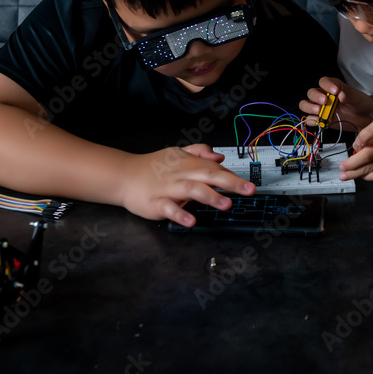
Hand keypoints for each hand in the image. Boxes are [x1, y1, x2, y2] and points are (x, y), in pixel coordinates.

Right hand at [122, 143, 254, 226]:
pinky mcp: (156, 203)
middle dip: (230, 183)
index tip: (248, 185)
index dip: (231, 176)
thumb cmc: (153, 167)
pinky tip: (191, 220)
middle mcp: (181, 174)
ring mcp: (169, 189)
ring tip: (226, 204)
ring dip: (210, 197)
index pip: (214, 168)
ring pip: (192, 190)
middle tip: (248, 190)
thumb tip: (219, 157)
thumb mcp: (177, 153)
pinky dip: (180, 214)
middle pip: (208, 175)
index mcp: (188, 163)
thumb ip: (199, 152)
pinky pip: (169, 208)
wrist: (124, 175)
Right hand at [299, 76, 372, 131]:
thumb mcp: (357, 97)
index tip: (335, 91)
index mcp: (333, 87)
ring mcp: (322, 108)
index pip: (324, 82)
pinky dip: (312, 120)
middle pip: (311, 93)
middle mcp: (324, 96)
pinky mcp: (322, 120)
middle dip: (316, 97)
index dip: (327, 85)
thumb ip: (349, 95)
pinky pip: (311, 119)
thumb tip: (340, 95)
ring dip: (310, 107)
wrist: (365, 118)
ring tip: (319, 111)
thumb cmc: (361, 103)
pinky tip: (319, 121)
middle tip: (325, 101)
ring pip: (306, 105)